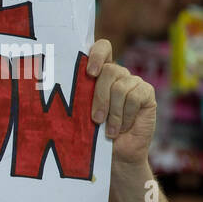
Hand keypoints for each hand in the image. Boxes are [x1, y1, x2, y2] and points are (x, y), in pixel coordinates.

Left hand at [86, 39, 156, 164]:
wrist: (114, 154)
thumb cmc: (91, 133)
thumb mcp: (78, 113)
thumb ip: (76, 96)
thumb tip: (56, 86)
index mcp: (98, 73)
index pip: (103, 47)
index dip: (98, 54)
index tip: (89, 72)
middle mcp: (117, 73)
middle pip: (110, 70)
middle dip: (100, 97)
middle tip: (95, 119)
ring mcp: (133, 82)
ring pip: (121, 87)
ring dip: (113, 113)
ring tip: (109, 130)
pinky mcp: (146, 93)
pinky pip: (134, 97)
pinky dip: (125, 116)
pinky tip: (122, 127)